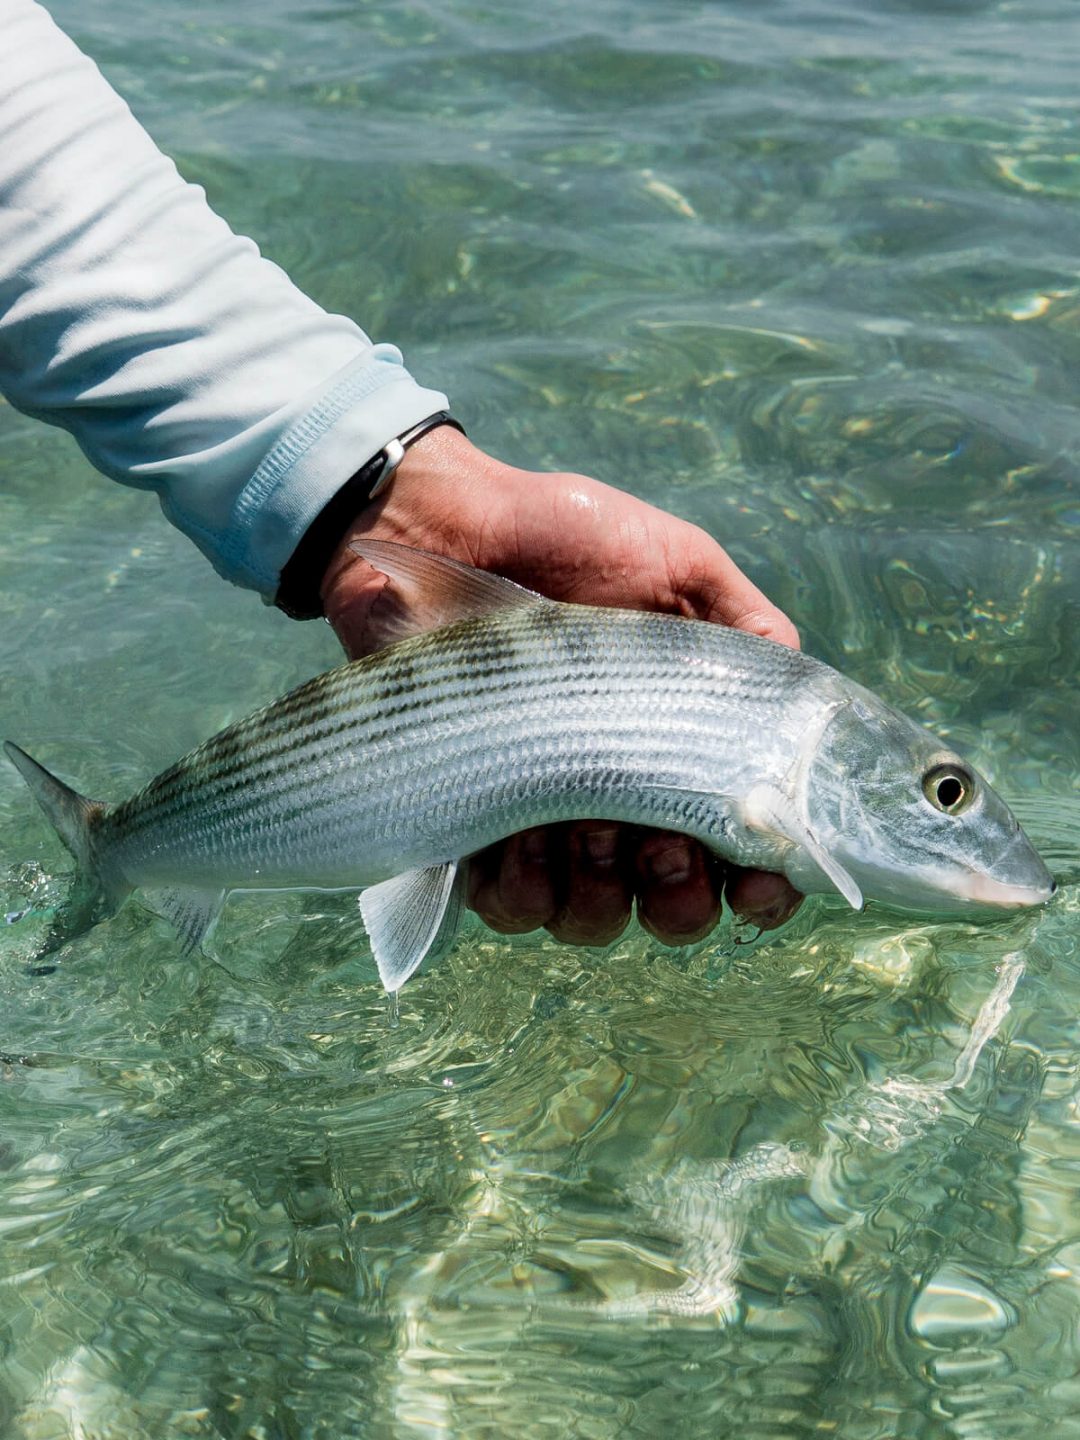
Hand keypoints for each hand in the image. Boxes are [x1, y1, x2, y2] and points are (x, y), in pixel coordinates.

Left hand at [321, 425, 802, 944]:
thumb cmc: (569, 540)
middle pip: (674, 910)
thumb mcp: (683, 566)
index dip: (763, 886)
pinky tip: (521, 833)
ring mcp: (547, 821)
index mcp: (680, 751)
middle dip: (680, 896)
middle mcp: (622, 801)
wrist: (452, 526)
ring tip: (584, 823)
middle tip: (661, 841)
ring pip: (593, 920)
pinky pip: (510, 905)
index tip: (759, 876)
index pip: (742, 853)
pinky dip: (525, 886)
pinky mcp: (472, 828)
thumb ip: (752, 632)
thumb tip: (802, 707)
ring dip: (603, 890)